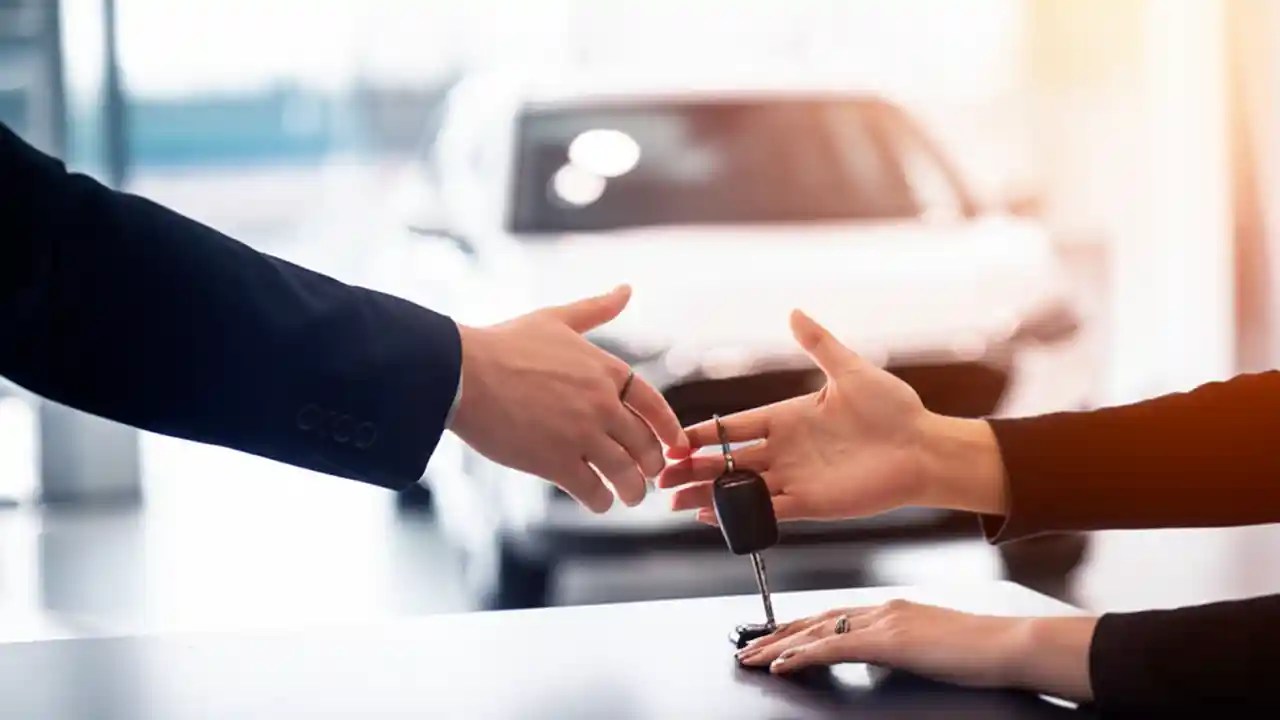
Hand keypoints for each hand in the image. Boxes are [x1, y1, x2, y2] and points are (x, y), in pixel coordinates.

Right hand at [448, 285, 687, 512]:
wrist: (463, 373)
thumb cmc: (505, 343)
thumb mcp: (556, 318)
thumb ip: (596, 309)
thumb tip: (626, 289)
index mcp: (606, 371)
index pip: (654, 406)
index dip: (669, 429)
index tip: (674, 445)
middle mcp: (602, 404)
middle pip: (644, 444)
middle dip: (652, 465)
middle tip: (648, 476)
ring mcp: (582, 435)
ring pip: (625, 474)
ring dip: (632, 491)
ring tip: (629, 498)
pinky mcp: (556, 462)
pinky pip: (593, 490)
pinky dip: (600, 501)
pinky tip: (597, 501)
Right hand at [658, 310, 1005, 522]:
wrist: (925, 448)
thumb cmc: (894, 408)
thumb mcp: (851, 371)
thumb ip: (819, 344)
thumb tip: (794, 312)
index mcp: (788, 417)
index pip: (735, 427)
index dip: (703, 434)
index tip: (673, 437)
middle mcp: (786, 449)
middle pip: (727, 461)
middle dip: (691, 468)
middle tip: (659, 475)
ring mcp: (795, 478)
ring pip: (739, 489)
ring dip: (705, 494)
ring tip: (671, 502)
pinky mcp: (811, 503)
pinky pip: (767, 511)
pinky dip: (739, 515)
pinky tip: (710, 517)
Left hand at [736, 600, 1095, 701]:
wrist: (1006, 645)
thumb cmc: (979, 650)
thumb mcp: (930, 646)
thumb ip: (901, 647)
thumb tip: (882, 659)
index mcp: (892, 610)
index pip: (833, 616)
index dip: (801, 626)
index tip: (777, 635)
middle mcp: (882, 609)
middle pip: (816, 619)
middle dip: (779, 634)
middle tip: (749, 647)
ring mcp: (883, 622)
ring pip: (816, 631)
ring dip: (780, 645)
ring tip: (753, 658)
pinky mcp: (887, 641)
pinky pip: (832, 647)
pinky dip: (802, 655)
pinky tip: (782, 664)